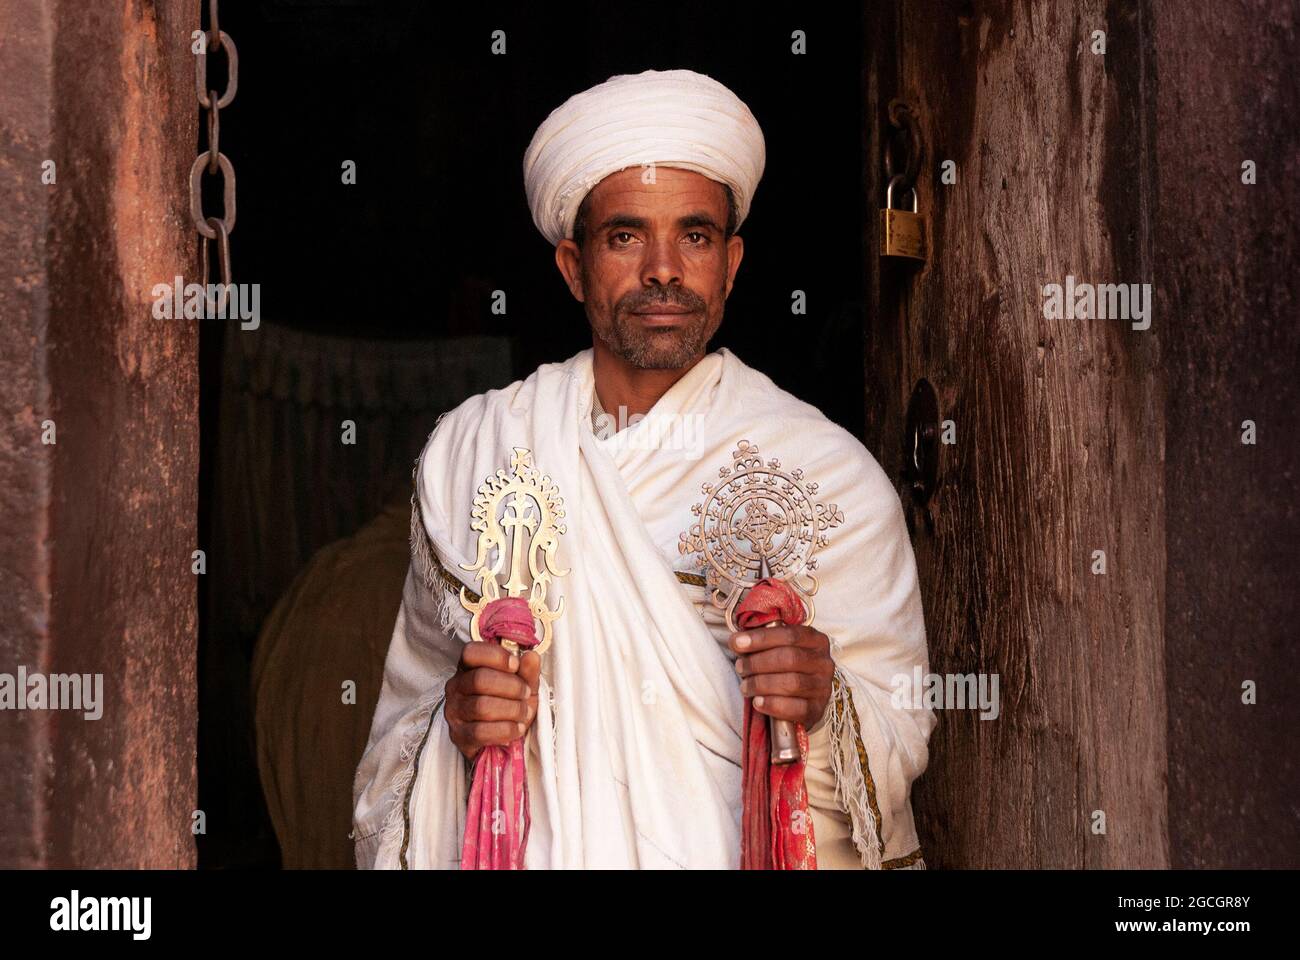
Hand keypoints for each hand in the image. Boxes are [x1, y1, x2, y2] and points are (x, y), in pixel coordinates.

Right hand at [445, 642, 539, 761]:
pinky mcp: (459, 736)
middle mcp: (456, 687)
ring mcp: (455, 712)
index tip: (516, 665)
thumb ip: (527, 671)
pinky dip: (506, 730)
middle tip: (525, 694)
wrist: (501, 740)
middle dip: (511, 686)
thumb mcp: (523, 685)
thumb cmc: (509, 705)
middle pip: (480, 679)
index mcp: (468, 668)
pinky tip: (517, 728)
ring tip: (523, 713)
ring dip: (512, 710)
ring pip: (482, 706)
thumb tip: (532, 656)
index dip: (496, 657)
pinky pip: (482, 732)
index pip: (471, 652)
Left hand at [730, 625, 834, 728]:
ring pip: (792, 683)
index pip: (790, 635)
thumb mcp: (777, 649)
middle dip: (758, 662)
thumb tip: (737, 641)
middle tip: (740, 667)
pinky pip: (796, 708)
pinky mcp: (817, 710)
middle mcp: (824, 663)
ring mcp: (823, 688)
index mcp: (816, 640)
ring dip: (761, 684)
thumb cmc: (785, 668)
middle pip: (790, 658)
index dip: (761, 638)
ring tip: (745, 686)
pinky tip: (757, 702)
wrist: (801, 699)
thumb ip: (760, 642)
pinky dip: (773, 705)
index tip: (737, 643)